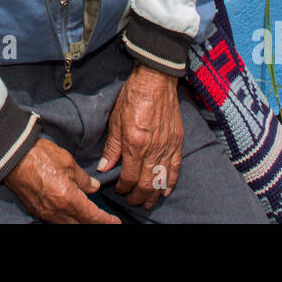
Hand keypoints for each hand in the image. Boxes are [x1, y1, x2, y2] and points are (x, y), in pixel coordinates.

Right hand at [5, 137, 120, 223]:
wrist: (11, 155)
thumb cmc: (40, 155)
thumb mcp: (68, 162)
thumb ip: (83, 179)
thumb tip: (93, 188)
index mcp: (68, 198)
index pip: (92, 216)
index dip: (106, 221)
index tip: (116, 223)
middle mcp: (56, 211)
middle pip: (81, 225)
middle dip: (95, 224)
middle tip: (107, 222)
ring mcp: (44, 213)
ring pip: (68, 225)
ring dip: (81, 223)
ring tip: (91, 219)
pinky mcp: (36, 210)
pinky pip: (56, 221)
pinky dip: (68, 221)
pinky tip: (73, 215)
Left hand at [97, 63, 182, 209]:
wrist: (155, 80)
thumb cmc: (133, 97)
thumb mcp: (115, 120)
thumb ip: (112, 147)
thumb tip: (104, 167)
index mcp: (135, 143)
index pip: (130, 177)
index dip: (123, 187)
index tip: (119, 189)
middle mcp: (153, 148)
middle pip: (147, 184)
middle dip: (138, 196)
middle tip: (132, 200)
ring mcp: (167, 146)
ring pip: (161, 180)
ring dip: (154, 194)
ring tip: (147, 201)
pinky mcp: (177, 141)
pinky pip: (176, 168)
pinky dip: (170, 181)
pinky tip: (165, 190)